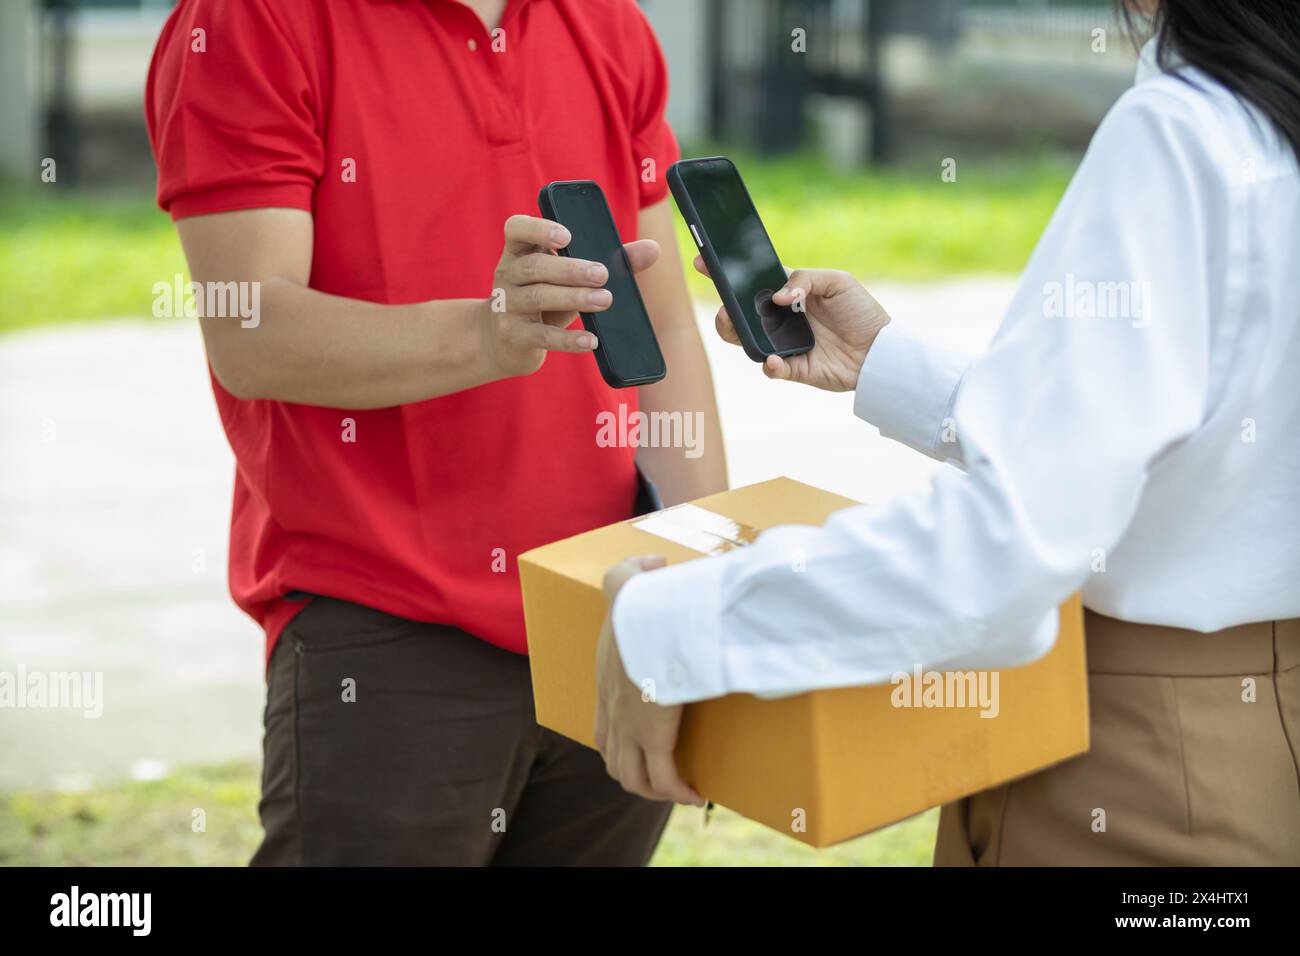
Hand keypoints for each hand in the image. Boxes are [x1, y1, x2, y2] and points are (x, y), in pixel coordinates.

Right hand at [482, 215, 659, 377]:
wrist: (504, 342)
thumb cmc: (544, 300)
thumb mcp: (569, 278)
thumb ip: (609, 261)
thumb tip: (652, 249)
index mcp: (520, 251)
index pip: (516, 229)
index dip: (538, 229)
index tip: (567, 236)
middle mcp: (507, 274)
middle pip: (534, 266)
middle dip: (570, 269)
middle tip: (602, 274)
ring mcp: (506, 305)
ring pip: (537, 297)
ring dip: (573, 298)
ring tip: (604, 300)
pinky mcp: (513, 336)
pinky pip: (541, 336)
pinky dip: (568, 339)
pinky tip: (591, 340)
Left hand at [594, 556, 704, 806]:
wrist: (649, 623)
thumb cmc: (639, 605)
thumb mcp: (625, 582)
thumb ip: (632, 568)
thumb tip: (652, 564)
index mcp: (607, 682)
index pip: (603, 725)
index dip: (619, 741)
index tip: (644, 745)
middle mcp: (613, 711)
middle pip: (614, 758)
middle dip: (636, 773)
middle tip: (663, 774)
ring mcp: (631, 728)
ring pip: (633, 777)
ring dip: (656, 790)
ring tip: (679, 790)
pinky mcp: (654, 737)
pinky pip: (663, 780)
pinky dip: (678, 793)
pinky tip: (695, 795)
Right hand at [696, 258, 889, 391]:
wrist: (881, 350)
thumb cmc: (861, 311)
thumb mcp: (837, 281)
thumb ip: (805, 280)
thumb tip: (779, 297)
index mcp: (788, 293)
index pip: (751, 281)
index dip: (726, 273)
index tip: (704, 262)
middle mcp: (781, 319)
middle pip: (740, 314)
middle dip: (724, 310)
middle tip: (724, 307)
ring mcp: (784, 344)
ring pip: (747, 340)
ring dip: (735, 334)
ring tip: (734, 326)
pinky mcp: (793, 369)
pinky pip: (772, 368)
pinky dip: (768, 365)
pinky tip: (771, 358)